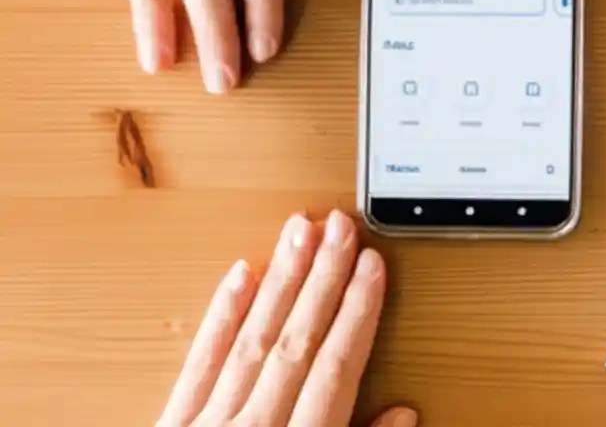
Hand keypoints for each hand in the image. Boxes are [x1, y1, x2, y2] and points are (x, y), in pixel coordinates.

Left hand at [157, 211, 412, 426]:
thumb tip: (402, 416)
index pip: (336, 367)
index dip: (358, 312)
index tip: (372, 267)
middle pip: (297, 339)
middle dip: (324, 278)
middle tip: (341, 227)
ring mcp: (208, 423)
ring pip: (253, 338)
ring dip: (281, 280)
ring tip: (300, 231)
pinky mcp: (172, 424)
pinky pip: (199, 364)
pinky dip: (221, 318)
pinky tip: (239, 274)